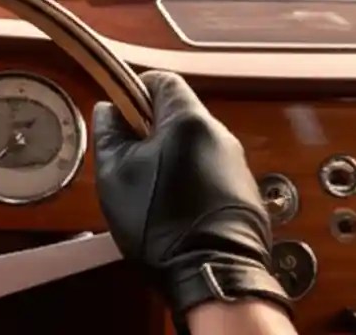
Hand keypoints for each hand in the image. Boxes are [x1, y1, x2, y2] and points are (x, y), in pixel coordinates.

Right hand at [92, 71, 289, 324]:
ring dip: (170, 156)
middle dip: (150, 129)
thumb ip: (110, 133)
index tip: (119, 116)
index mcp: (189, 120)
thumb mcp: (116, 175)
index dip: (135, 90)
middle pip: (179, 114)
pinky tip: (176, 209)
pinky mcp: (246, 191)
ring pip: (194, 144)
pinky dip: (191, 178)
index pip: (163, 80)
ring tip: (149, 189)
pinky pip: (210, 169)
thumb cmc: (158, 219)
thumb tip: (109, 108)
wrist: (213, 273)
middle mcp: (221, 134)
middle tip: (127, 158)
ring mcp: (238, 163)